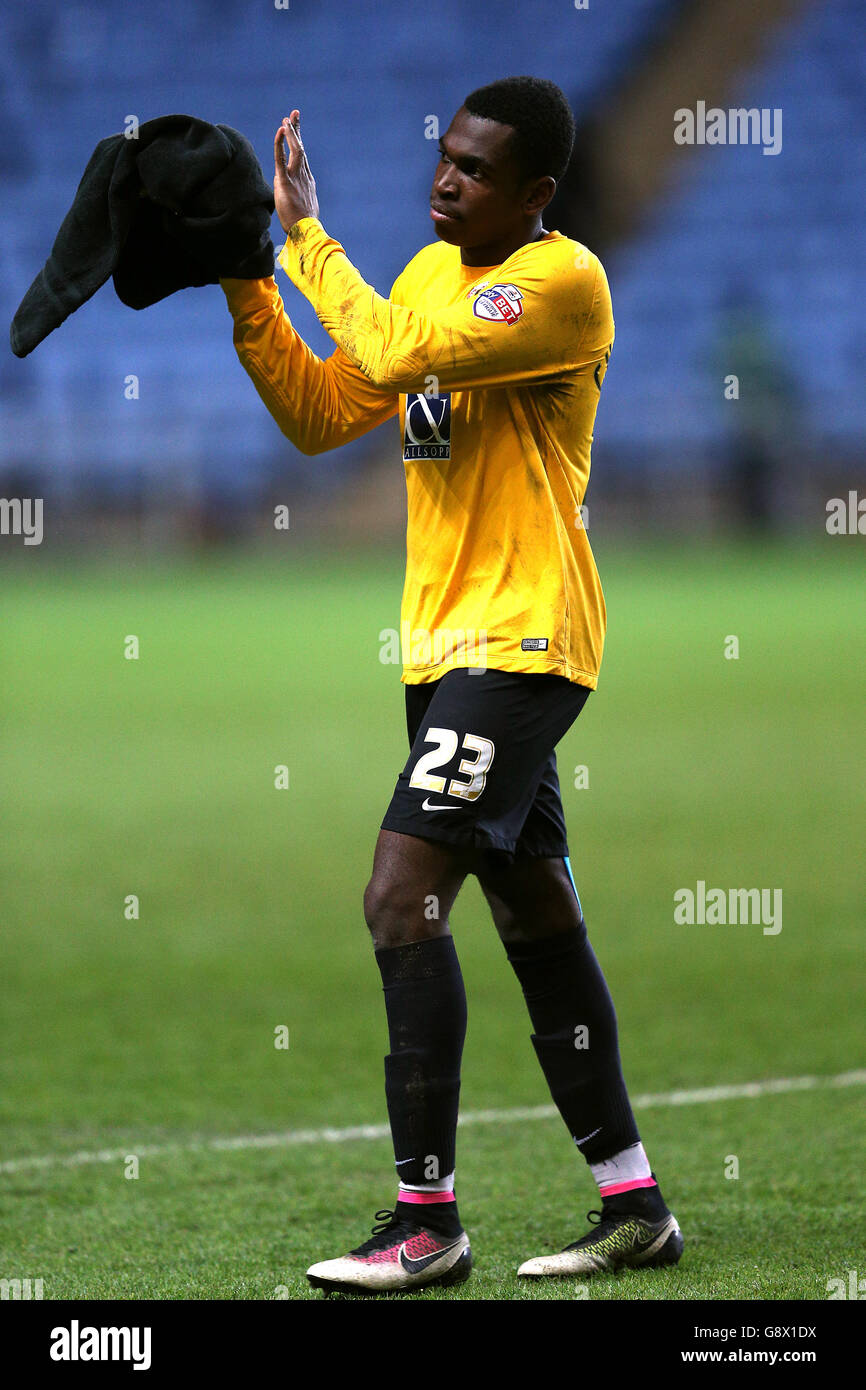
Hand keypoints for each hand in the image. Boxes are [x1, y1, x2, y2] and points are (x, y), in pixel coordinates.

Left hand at [274, 110, 318, 232]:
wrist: (306, 231)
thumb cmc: (303, 224)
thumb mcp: (303, 208)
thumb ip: (299, 199)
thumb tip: (296, 200)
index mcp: (307, 180)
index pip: (302, 156)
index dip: (298, 141)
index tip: (295, 128)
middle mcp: (304, 175)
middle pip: (300, 148)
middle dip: (297, 130)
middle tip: (293, 114)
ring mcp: (296, 178)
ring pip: (295, 150)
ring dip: (290, 133)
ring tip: (286, 120)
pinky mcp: (286, 182)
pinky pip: (282, 159)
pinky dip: (280, 144)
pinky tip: (280, 131)